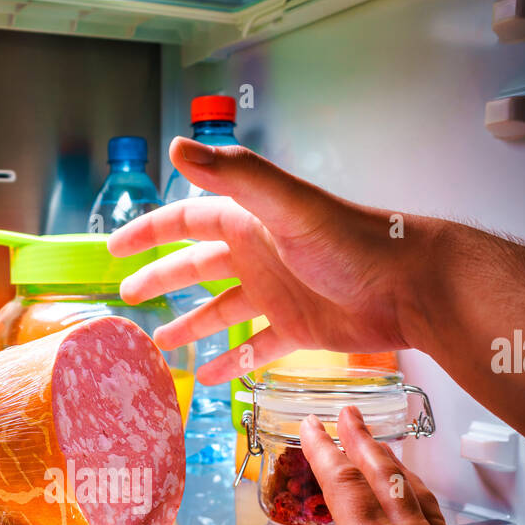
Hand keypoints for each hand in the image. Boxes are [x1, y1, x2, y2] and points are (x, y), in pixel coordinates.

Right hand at [108, 138, 435, 384]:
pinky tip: (209, 378)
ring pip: (220, 310)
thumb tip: (175, 147)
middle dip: (161, 279)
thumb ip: (234, 175)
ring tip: (160, 345)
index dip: (148, 232)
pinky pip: (254, 348)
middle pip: (196, 266)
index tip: (114, 248)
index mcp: (248, 221)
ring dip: (191, 326)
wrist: (411, 285)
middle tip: (127, 297)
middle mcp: (258, 255)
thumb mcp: (287, 205)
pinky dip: (231, 362)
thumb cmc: (353, 241)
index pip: (184, 220)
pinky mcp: (297, 328)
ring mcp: (276, 293)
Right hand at [228, 408, 524, 524]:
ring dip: (392, 464)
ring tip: (381, 446)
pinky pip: (433, 520)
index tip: (309, 423)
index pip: (344, 490)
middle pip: (382, 478)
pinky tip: (419, 514)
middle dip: (359, 442)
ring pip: (411, 494)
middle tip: (347, 411)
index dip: (323, 454)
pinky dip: (418, 501)